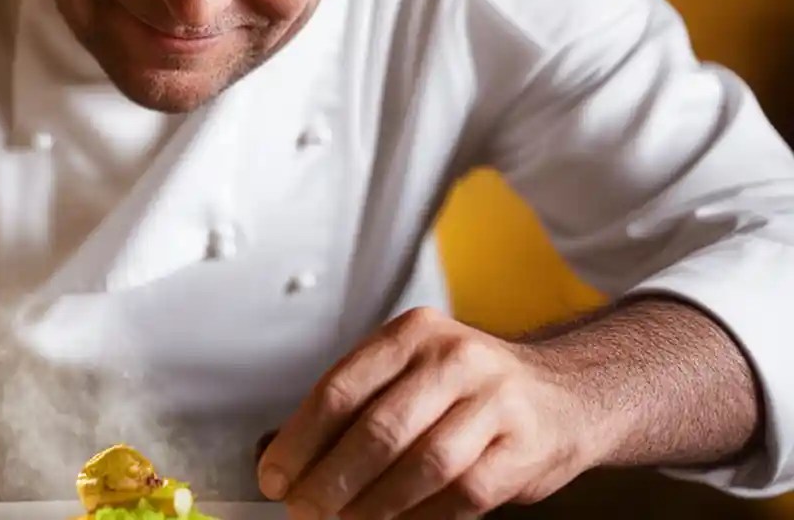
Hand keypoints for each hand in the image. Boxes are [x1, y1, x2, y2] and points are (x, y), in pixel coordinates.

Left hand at [256, 307, 600, 518]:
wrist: (562, 394)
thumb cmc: (466, 389)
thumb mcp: (408, 373)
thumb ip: (353, 407)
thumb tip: (280, 455)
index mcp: (411, 335)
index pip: (341, 389)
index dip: (301, 441)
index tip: (275, 476)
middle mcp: (454, 360)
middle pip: (378, 429)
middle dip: (331, 480)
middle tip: (304, 509)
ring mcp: (494, 403)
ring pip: (422, 464)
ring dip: (374, 505)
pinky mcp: (523, 448)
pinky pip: (463, 493)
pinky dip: (421, 517)